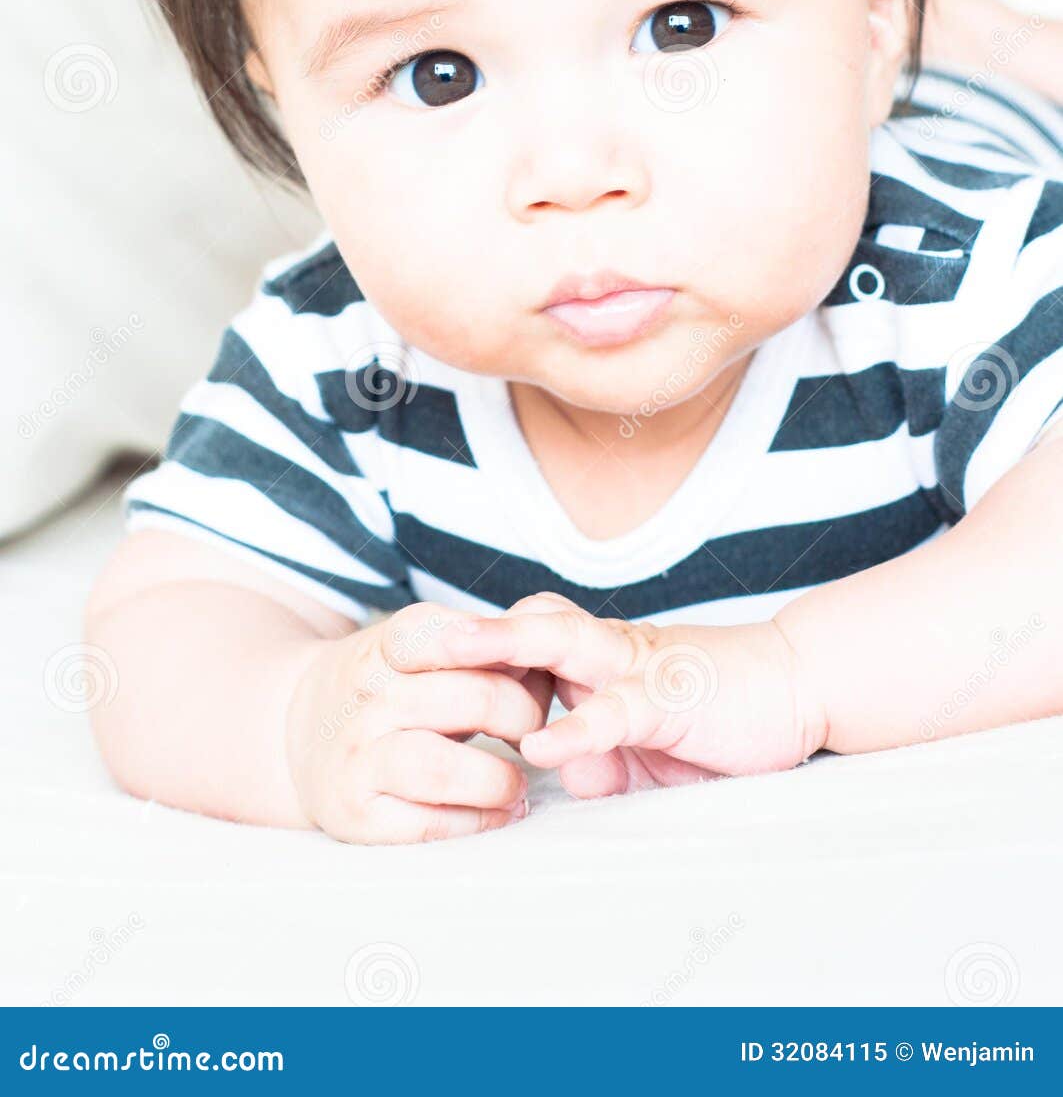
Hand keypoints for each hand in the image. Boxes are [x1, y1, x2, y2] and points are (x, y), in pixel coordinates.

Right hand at [284, 601, 552, 842]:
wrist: (295, 731)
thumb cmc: (384, 689)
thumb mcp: (413, 651)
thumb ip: (475, 649)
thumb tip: (546, 660)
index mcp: (385, 647)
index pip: (442, 633)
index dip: (498, 648)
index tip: (527, 662)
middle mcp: (366, 698)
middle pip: (469, 698)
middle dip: (521, 716)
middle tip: (535, 730)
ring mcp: (356, 757)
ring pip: (441, 768)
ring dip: (498, 779)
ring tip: (517, 785)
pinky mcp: (354, 815)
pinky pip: (428, 825)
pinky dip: (476, 822)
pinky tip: (496, 812)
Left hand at [415, 592, 828, 798]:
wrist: (792, 686)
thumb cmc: (715, 712)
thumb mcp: (641, 745)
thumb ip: (595, 755)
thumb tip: (555, 773)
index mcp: (595, 657)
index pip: (522, 638)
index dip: (471, 645)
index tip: (410, 659)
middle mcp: (606, 651)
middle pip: (525, 625)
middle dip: (466, 630)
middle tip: (403, 639)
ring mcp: (636, 668)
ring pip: (560, 642)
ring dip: (505, 647)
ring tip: (456, 655)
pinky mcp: (670, 699)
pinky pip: (616, 709)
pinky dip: (579, 727)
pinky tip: (545, 744)